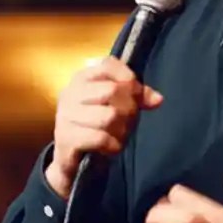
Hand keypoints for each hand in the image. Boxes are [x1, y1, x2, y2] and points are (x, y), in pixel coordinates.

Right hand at [48, 56, 162, 197]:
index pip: (108, 65)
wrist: (68, 158)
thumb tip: (157, 99)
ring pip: (109, 116)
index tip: (137, 96)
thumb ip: (136, 97)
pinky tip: (111, 147)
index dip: (129, 80)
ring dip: (122, 129)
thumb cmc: (94, 126)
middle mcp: (70, 93)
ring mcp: (65, 116)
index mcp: (81, 79)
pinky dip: (113, 145)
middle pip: (112, 90)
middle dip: (129, 108)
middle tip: (129, 121)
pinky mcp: (66, 138)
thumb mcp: (115, 107)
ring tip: (120, 135)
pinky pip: (100, 138)